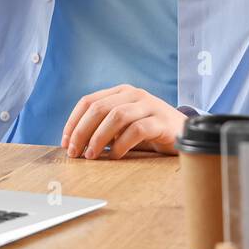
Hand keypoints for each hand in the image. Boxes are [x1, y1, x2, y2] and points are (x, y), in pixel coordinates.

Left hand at [61, 85, 186, 159]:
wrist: (183, 133)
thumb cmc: (149, 132)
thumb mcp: (123, 126)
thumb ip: (103, 128)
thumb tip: (75, 143)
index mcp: (120, 92)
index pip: (88, 101)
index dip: (73, 122)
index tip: (65, 142)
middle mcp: (134, 94)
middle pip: (99, 108)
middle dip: (82, 131)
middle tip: (75, 152)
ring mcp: (149, 105)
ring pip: (116, 116)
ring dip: (99, 138)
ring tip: (92, 156)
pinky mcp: (162, 121)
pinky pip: (137, 130)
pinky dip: (121, 144)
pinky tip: (115, 156)